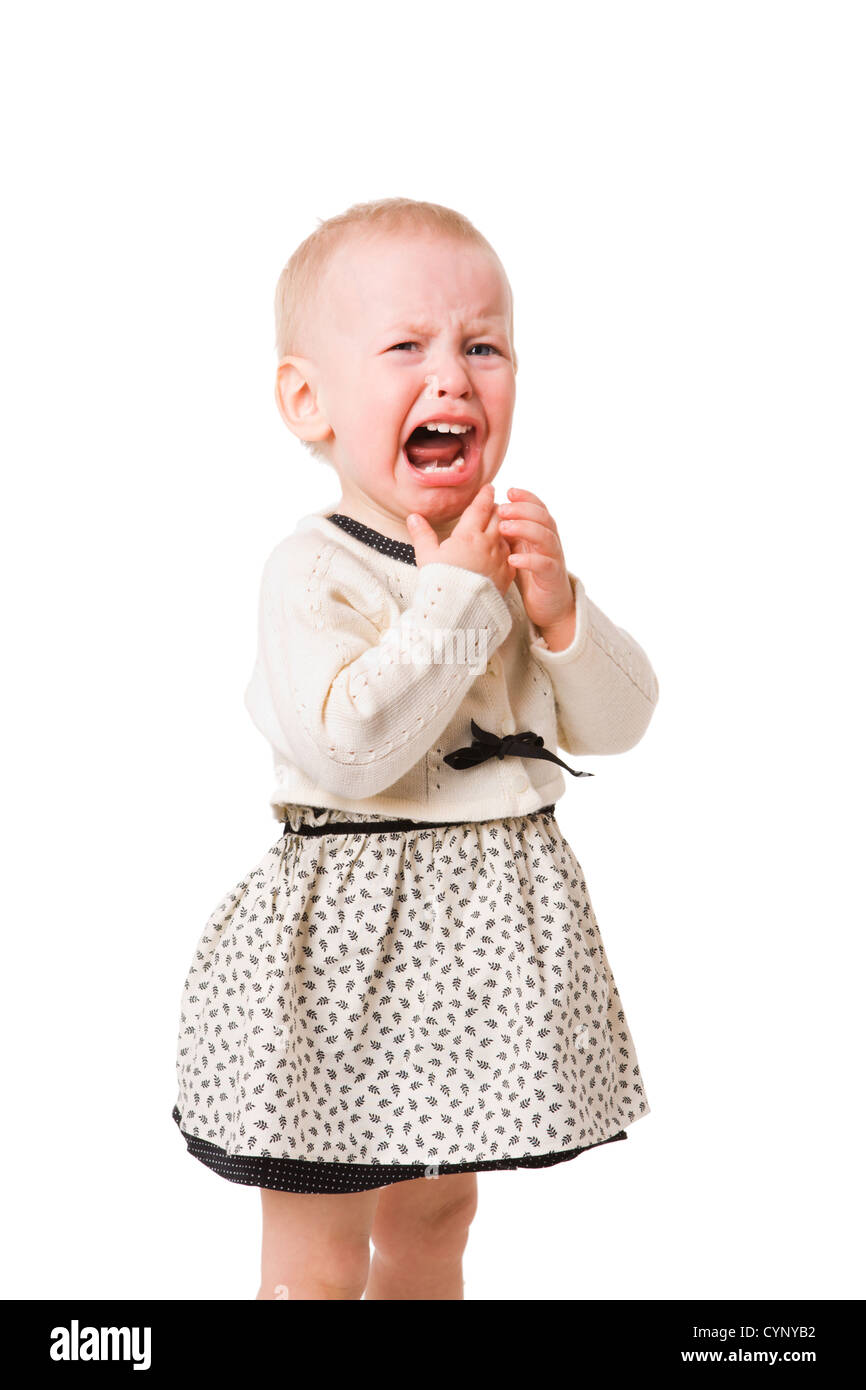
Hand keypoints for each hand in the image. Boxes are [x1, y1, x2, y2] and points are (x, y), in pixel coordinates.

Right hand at [407, 484, 513, 596]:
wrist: (458, 611)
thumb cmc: (440, 584)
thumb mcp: (426, 557)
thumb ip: (422, 534)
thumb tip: (413, 516)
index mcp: (467, 535)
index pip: (480, 508)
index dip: (485, 495)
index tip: (489, 487)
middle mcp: (488, 544)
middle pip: (498, 518)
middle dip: (497, 509)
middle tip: (495, 505)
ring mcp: (500, 559)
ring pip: (507, 535)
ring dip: (504, 528)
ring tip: (499, 526)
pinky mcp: (507, 575)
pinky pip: (511, 554)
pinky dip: (508, 547)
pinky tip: (504, 550)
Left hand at [497, 488, 575, 647]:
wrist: (549, 605)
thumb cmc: (529, 574)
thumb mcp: (516, 548)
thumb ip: (508, 532)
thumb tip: (487, 513)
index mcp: (541, 531)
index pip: (538, 507)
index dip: (526, 497)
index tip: (508, 490)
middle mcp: (550, 541)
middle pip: (543, 517)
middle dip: (522, 510)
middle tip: (501, 509)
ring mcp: (553, 558)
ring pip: (545, 537)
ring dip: (525, 529)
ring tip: (504, 528)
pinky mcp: (551, 576)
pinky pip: (544, 564)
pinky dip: (528, 560)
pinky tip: (512, 559)